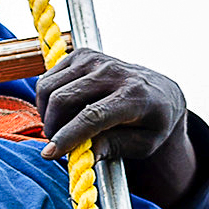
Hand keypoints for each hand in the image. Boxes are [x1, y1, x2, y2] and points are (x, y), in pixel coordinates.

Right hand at [37, 49, 188, 161]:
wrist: (161, 91)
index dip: (68, 136)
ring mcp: (95, 60)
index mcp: (134, 96)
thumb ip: (115, 147)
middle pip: (65, 99)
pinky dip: (47, 99)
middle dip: (53, 127)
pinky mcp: (82, 55)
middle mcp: (113, 72)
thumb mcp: (145, 144)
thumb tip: (84, 154)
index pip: (93, 115)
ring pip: (50, 87)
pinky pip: (49, 78)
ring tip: (59, 128)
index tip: (50, 153)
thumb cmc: (153, 122)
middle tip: (57, 145)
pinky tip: (61, 112)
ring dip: (47, 114)